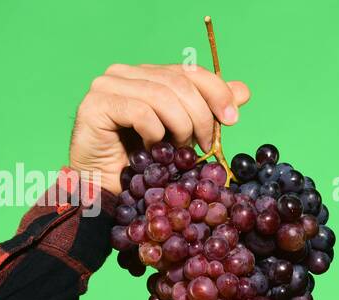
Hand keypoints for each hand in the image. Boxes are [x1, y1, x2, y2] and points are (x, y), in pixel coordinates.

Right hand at [69, 63, 251, 194]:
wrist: (104, 189)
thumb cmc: (141, 164)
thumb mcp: (183, 135)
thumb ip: (209, 111)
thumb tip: (243, 91)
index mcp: (147, 74)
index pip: (190, 70)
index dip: (217, 91)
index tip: (232, 119)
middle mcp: (125, 73)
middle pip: (179, 82)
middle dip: (201, 116)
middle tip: (205, 145)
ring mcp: (106, 85)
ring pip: (162, 96)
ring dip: (180, 127)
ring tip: (178, 151)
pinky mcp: (95, 105)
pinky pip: (140, 112)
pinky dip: (155, 134)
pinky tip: (151, 150)